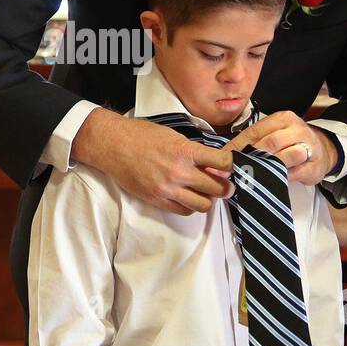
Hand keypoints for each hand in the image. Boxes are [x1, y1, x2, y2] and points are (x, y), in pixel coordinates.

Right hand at [71, 109, 235, 215]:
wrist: (112, 144)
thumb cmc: (141, 135)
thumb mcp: (173, 136)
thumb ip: (194, 151)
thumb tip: (214, 164)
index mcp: (185, 151)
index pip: (222, 162)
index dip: (233, 165)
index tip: (234, 166)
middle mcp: (178, 172)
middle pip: (217, 188)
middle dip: (225, 186)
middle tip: (225, 184)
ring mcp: (167, 189)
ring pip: (203, 205)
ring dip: (208, 199)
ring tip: (206, 192)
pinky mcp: (156, 199)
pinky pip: (183, 211)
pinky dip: (190, 205)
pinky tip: (188, 196)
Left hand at [224, 111, 337, 186]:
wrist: (322, 151)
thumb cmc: (291, 144)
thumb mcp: (274, 136)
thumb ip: (253, 143)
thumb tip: (224, 156)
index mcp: (282, 118)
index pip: (254, 131)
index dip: (236, 146)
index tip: (222, 159)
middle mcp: (296, 128)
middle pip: (268, 143)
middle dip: (248, 158)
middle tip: (233, 170)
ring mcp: (308, 146)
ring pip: (282, 157)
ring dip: (263, 168)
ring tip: (248, 176)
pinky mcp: (314, 165)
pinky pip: (293, 173)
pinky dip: (279, 178)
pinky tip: (268, 182)